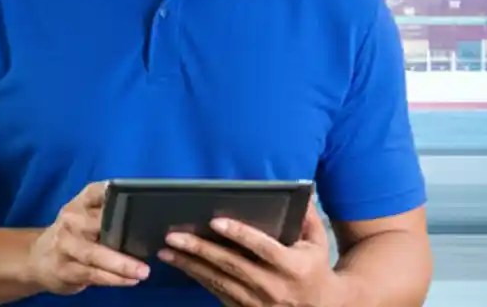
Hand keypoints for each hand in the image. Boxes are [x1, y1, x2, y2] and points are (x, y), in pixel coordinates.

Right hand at [25, 181, 151, 293]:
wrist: (37, 258)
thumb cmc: (74, 234)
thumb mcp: (86, 216)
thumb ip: (109, 213)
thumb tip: (147, 219)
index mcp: (82, 201)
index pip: (102, 192)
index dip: (120, 194)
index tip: (143, 200)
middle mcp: (72, 219)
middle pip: (101, 225)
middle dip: (126, 235)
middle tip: (152, 245)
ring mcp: (66, 244)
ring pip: (95, 253)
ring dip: (121, 264)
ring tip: (143, 271)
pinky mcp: (65, 268)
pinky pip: (92, 273)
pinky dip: (113, 278)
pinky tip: (130, 280)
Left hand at [158, 201, 345, 306]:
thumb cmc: (315, 268)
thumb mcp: (318, 241)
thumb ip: (308, 216)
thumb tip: (297, 190)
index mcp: (293, 266)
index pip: (263, 248)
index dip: (240, 235)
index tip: (216, 222)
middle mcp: (274, 286)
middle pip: (232, 265)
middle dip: (200, 249)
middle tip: (174, 235)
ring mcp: (258, 302)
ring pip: (218, 281)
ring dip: (190, 265)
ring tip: (168, 250)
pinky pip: (217, 292)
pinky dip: (197, 278)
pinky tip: (181, 264)